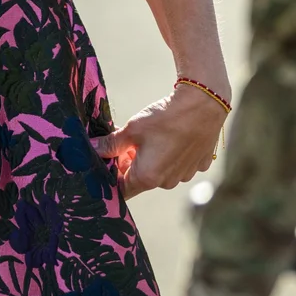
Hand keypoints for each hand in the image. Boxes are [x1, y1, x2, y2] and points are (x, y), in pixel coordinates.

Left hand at [91, 84, 226, 198]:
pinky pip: (178, 163)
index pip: (122, 190)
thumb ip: (111, 144)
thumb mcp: (132, 129)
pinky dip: (170, 153)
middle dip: (129, 163)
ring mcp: (184, 175)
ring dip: (151, 158)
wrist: (202, 105)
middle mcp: (166, 182)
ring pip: (160, 171)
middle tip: (125, 142)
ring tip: (149, 136)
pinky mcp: (198, 165)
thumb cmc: (164, 118)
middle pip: (140, 179)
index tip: (106, 163)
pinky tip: (171, 136)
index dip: (111, 177)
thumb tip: (92, 148)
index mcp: (147, 178)